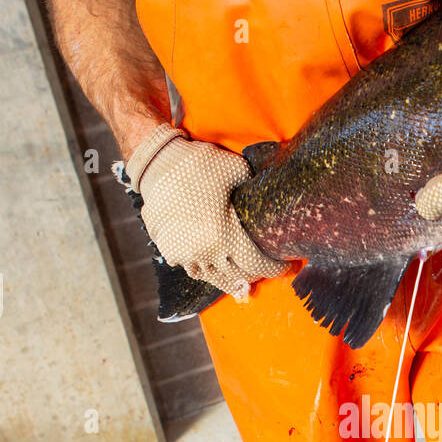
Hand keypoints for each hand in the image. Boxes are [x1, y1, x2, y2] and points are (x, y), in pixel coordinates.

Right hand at [125, 125, 284, 297]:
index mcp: (225, 235)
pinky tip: (216, 263)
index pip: (257, 265)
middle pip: (237, 276)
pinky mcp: (170, 253)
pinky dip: (207, 270)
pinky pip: (194, 270)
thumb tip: (269, 196)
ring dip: (230, 276)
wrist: (157, 164)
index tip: (283, 265)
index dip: (274, 269)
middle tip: (263, 267)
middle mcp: (205, 251)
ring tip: (241, 273)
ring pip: (214, 278)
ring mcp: (185, 255)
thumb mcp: (238, 170)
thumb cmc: (201, 164)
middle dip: (254, 274)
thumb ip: (254, 190)